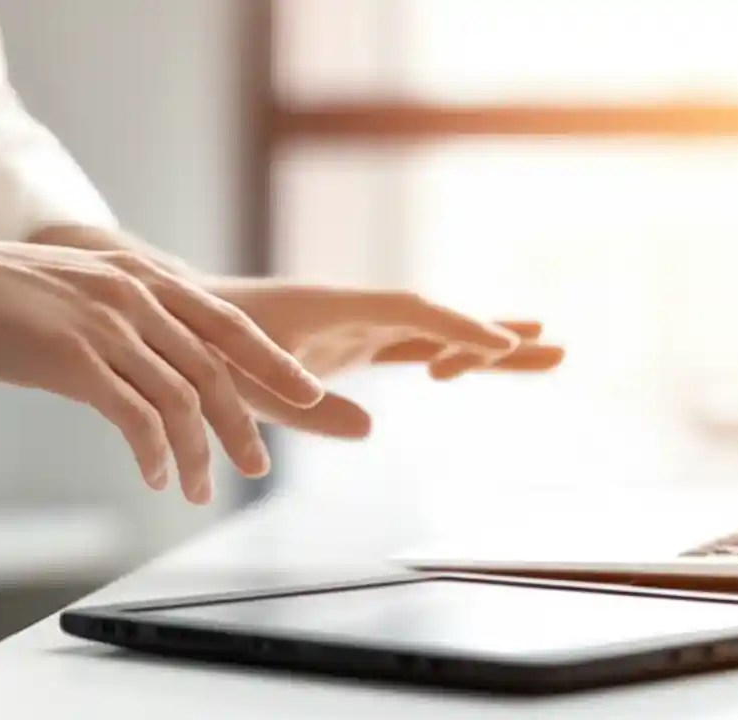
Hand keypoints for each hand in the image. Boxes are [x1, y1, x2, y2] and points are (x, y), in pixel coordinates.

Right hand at [0, 233, 323, 503]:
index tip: (310, 393)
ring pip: (182, 399)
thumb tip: (158, 364)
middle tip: (256, 465)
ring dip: (197, 453)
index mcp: (144, 277)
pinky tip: (153, 476)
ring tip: (197, 489)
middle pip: (215, 368)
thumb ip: (128, 319)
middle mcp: (137, 295)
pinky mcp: (72, 357)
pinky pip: (134, 416)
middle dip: (243, 423)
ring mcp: (107, 324)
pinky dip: (153, 452)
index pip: (229, 325)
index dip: (274, 362)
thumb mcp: (81, 292)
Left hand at [207, 279, 565, 437]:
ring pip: (435, 333)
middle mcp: (358, 311)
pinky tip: (459, 372)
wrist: (183, 318)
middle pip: (442, 319)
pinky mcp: (353, 344)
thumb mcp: (247, 384)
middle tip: (554, 345)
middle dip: (497, 333)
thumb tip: (371, 430)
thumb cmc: (207, 346)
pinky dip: (444, 356)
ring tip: (541, 353)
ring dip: (483, 345)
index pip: (413, 311)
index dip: (459, 327)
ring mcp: (359, 326)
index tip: (501, 343)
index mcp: (336, 307)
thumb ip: (305, 408)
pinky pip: (411, 347)